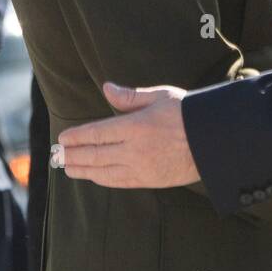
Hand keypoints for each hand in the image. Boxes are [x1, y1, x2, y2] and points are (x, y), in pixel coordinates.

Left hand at [58, 83, 195, 187]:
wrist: (213, 141)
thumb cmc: (188, 114)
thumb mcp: (160, 97)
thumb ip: (130, 97)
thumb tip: (107, 88)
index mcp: (136, 126)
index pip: (97, 133)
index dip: (77, 138)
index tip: (63, 138)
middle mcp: (135, 150)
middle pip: (95, 155)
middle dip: (73, 155)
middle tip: (57, 156)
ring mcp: (141, 168)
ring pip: (103, 171)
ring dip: (83, 170)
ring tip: (68, 168)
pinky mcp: (149, 180)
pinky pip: (119, 182)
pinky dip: (102, 179)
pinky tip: (93, 176)